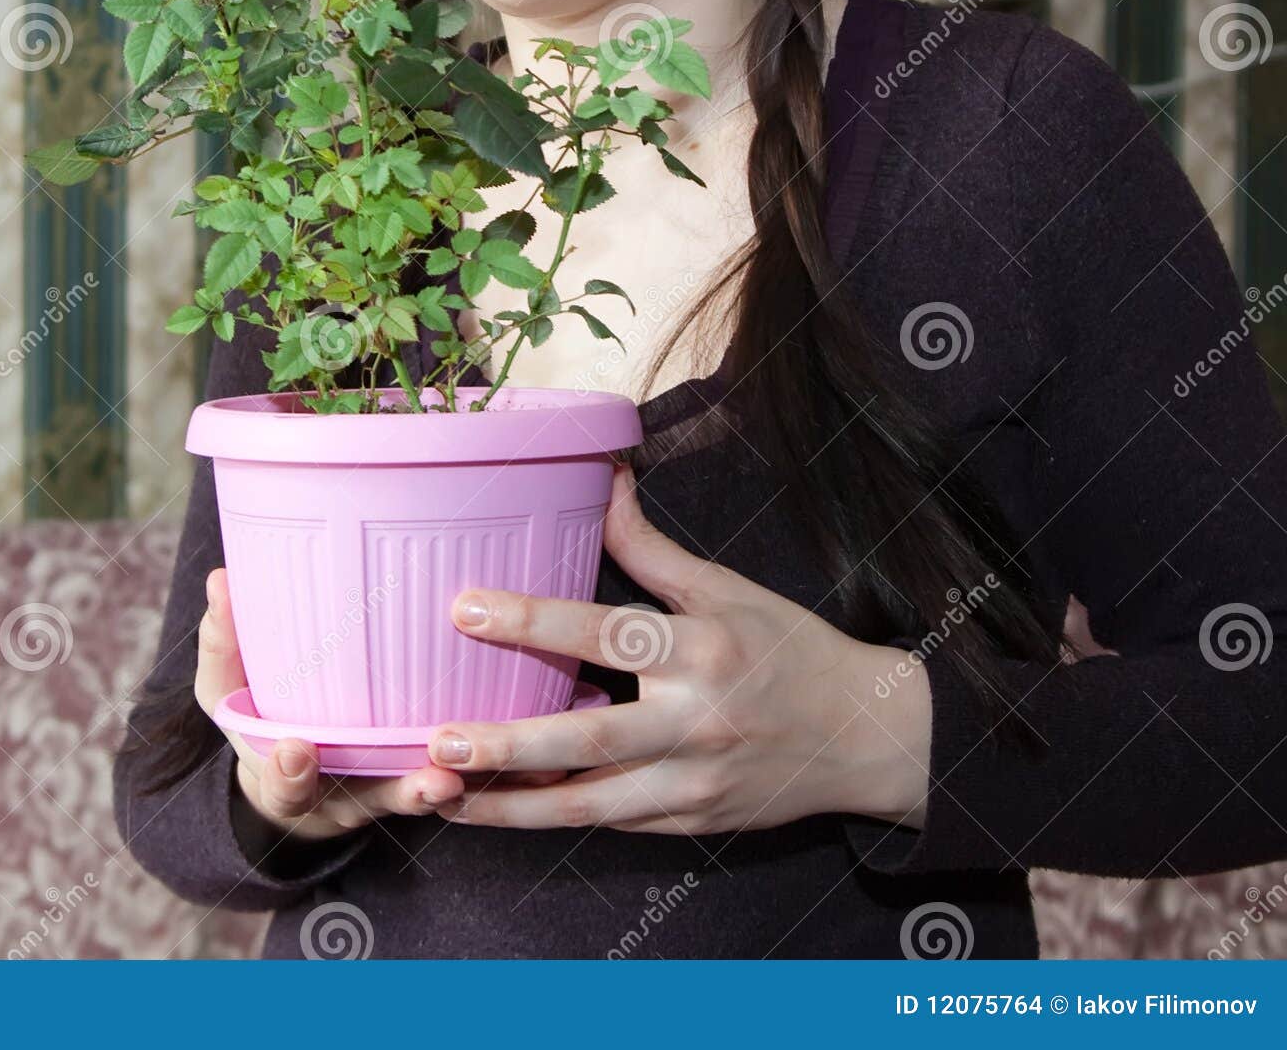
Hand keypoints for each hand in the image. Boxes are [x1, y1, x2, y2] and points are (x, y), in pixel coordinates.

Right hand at [195, 568, 568, 843]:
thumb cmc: (265, 717)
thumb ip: (226, 640)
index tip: (299, 753)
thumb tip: (221, 579)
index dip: (289, 772)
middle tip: (433, 781)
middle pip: (372, 803)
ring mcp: (384, 794)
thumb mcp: (231, 688)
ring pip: (426, 799)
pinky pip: (460, 780)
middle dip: (402, 794)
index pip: (283, 780)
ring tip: (489, 771)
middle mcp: (341, 795)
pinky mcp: (425, 777)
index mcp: (286, 773)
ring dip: (459, 786)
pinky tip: (533, 755)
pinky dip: (490, 773)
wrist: (295, 778)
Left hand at [421, 461, 931, 836]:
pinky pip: (610, 824)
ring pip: (588, 807)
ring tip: (444, 797)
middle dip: (509, 745)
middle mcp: (695, 722)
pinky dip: (552, 820)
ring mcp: (692, 785)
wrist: (864, 737)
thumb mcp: (727, 588)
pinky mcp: (689, 826)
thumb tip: (605, 479)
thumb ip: (652, 548)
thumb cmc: (788, 647)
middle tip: (440, 738)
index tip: (464, 609)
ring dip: (511, 807)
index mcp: (701, 649)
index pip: (605, 633)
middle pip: (589, 740)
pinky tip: (498, 811)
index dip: (532, 621)